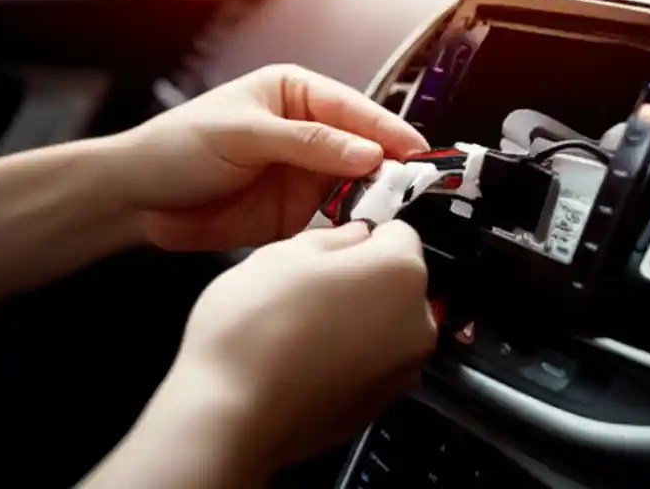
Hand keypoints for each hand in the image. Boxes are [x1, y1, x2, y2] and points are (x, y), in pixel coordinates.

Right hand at [82, 221, 435, 486]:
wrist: (231, 416)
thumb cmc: (254, 325)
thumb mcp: (283, 254)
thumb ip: (333, 237)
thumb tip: (358, 235)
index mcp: (402, 273)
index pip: (400, 233)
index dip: (363, 235)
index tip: (330, 250)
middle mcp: (418, 323)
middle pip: (398, 284)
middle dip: (364, 279)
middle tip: (308, 289)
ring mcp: (403, 371)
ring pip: (386, 325)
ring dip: (358, 320)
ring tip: (302, 329)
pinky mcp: (381, 406)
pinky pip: (372, 364)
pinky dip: (350, 358)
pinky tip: (306, 362)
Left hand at [104, 64, 427, 250]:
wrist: (138, 198)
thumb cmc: (177, 146)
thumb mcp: (243, 134)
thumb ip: (307, 142)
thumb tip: (365, 151)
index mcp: (295, 94)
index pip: (354, 109)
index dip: (386, 130)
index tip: (413, 152)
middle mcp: (308, 133)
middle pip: (365, 148)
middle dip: (390, 167)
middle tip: (414, 186)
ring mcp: (305, 175)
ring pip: (357, 185)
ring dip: (375, 198)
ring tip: (393, 211)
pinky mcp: (297, 213)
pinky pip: (336, 219)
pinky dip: (353, 226)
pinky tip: (364, 231)